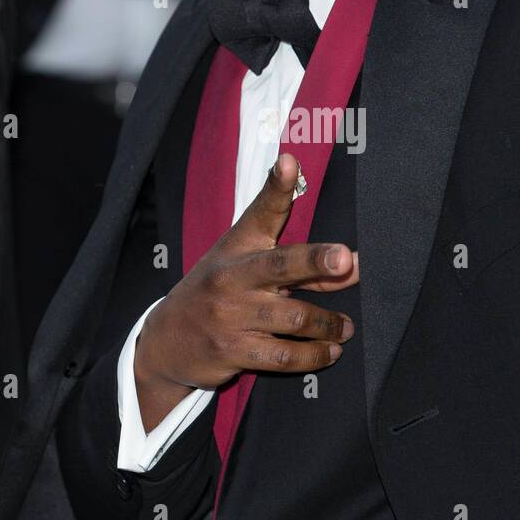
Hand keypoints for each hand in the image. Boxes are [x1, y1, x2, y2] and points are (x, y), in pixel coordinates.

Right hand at [134, 153, 357, 430]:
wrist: (165, 341)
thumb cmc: (217, 292)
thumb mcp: (247, 266)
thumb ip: (302, 264)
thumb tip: (354, 265)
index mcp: (238, 248)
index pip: (261, 212)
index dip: (277, 186)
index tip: (290, 163)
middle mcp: (233, 278)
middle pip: (281, 265)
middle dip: (316, 261)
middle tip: (346, 260)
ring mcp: (232, 316)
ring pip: (294, 318)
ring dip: (328, 324)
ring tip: (344, 327)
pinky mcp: (233, 351)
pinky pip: (284, 356)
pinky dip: (314, 355)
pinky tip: (329, 352)